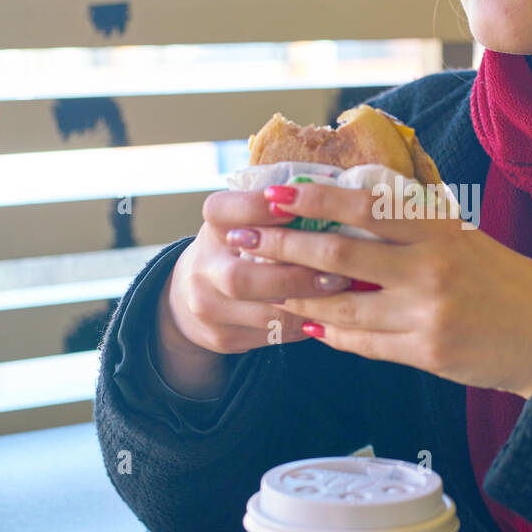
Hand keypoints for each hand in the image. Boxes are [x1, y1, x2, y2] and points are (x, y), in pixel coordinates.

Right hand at [162, 189, 356, 357]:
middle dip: (295, 279)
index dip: (259, 208)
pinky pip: (272, 336)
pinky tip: (327, 316)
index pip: (224, 211)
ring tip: (342, 297)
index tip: (298, 208)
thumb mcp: (244, 224)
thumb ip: (276, 213)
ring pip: (264, 315)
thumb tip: (332, 193)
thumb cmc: (237, 249)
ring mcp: (207, 307)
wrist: (189, 297)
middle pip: (241, 279)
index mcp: (211, 229)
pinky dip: (303, 326)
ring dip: (308, 307)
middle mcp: (201, 268)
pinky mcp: (222, 337)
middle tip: (338, 275)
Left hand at [239, 179, 531, 397]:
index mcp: (441, 231)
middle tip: (245, 238)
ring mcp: (426, 314)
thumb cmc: (512, 285)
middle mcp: (430, 268)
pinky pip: (364, 343)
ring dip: (299, 296)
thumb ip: (418, 229)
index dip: (315, 198)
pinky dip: (334, 333)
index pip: (365, 206)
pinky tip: (312, 323)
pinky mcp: (426, 353)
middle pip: (339, 255)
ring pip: (342, 307)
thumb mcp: (469, 241)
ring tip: (266, 286)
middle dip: (284, 247)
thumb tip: (359, 214)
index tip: (278, 193)